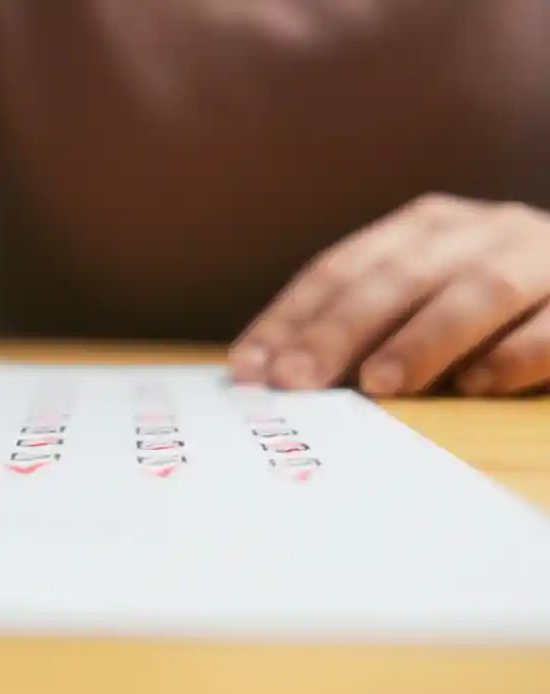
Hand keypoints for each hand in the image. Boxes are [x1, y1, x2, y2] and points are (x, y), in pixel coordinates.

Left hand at [230, 193, 549, 396]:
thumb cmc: (497, 309)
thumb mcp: (425, 301)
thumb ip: (365, 327)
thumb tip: (274, 373)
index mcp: (426, 227)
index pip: (341, 268)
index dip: (292, 317)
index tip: (251, 367)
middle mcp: (481, 230)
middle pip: (399, 276)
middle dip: (340, 329)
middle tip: (296, 379)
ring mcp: (542, 258)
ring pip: (478, 291)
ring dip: (423, 339)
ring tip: (378, 385)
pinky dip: (515, 354)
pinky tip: (476, 386)